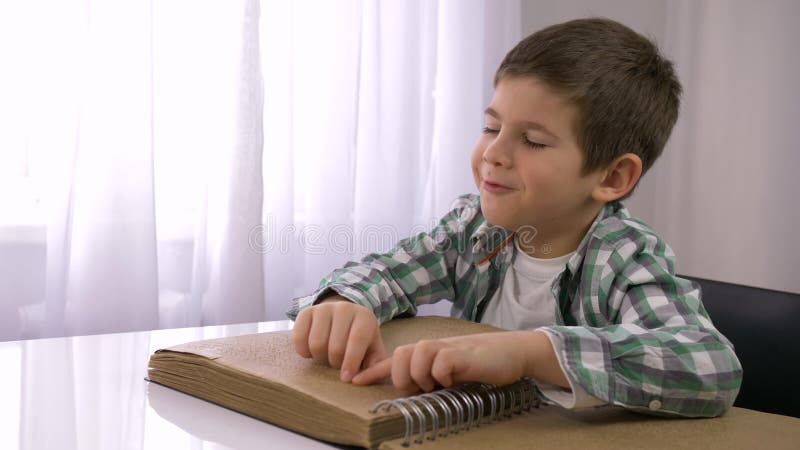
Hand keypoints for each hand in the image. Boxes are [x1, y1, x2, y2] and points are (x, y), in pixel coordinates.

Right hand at [292, 296, 386, 381]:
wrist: (344, 319)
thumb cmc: (360, 341)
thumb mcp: (373, 351)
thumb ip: (374, 367)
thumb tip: (359, 380)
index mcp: (365, 317)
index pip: (357, 339)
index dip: (351, 361)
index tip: (345, 379)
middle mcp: (344, 308)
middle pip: (335, 346)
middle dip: (335, 363)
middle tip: (337, 363)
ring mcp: (323, 308)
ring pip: (316, 344)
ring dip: (320, 358)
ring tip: (326, 356)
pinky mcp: (306, 311)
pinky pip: (298, 338)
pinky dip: (303, 351)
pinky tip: (312, 350)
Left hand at [351, 331, 546, 393]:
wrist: (510, 352)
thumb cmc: (477, 365)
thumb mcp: (447, 373)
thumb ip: (428, 379)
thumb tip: (408, 394)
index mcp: (425, 353)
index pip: (392, 361)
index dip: (371, 372)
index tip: (352, 381)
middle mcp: (431, 347)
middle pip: (399, 356)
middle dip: (404, 377)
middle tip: (423, 389)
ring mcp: (445, 348)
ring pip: (416, 356)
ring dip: (423, 376)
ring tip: (438, 384)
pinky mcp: (462, 354)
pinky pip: (440, 362)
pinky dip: (442, 374)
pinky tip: (454, 379)